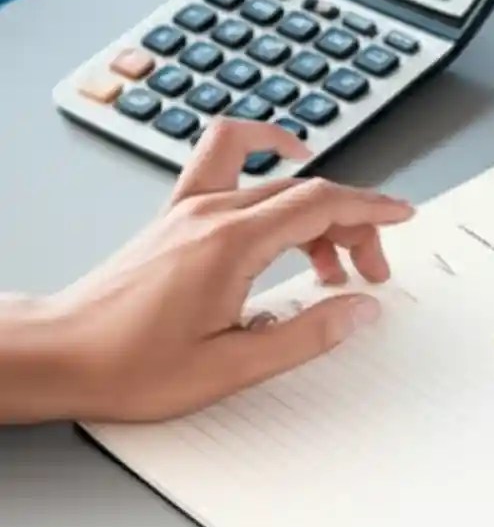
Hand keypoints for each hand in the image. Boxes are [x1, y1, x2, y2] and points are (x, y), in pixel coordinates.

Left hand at [35, 119, 414, 422]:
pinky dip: (264, 158)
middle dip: (352, 227)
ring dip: (316, 211)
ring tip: (331, 263)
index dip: (371, 209)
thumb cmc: (129, 364)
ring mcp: (190, 209)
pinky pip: (225, 162)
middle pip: (306, 192)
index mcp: (230, 244)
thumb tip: (359, 311)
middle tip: (369, 273)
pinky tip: (279, 171)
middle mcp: (210, 213)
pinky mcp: (176, 217)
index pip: (321, 203)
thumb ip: (305, 335)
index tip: (403, 216)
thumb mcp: (231, 368)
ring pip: (275, 184)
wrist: (59, 354)